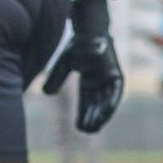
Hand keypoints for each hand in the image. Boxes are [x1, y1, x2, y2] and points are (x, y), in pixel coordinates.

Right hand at [41, 0, 123, 132]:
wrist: (89, 31)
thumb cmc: (77, 45)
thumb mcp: (64, 65)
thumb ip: (57, 79)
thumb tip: (46, 94)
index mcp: (88, 80)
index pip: (86, 103)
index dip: (82, 115)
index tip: (79, 127)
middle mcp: (100, 82)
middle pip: (96, 105)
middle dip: (91, 118)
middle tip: (87, 130)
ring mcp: (109, 79)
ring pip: (106, 102)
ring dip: (101, 115)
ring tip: (95, 127)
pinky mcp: (117, 76)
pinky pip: (115, 94)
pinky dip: (110, 105)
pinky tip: (104, 115)